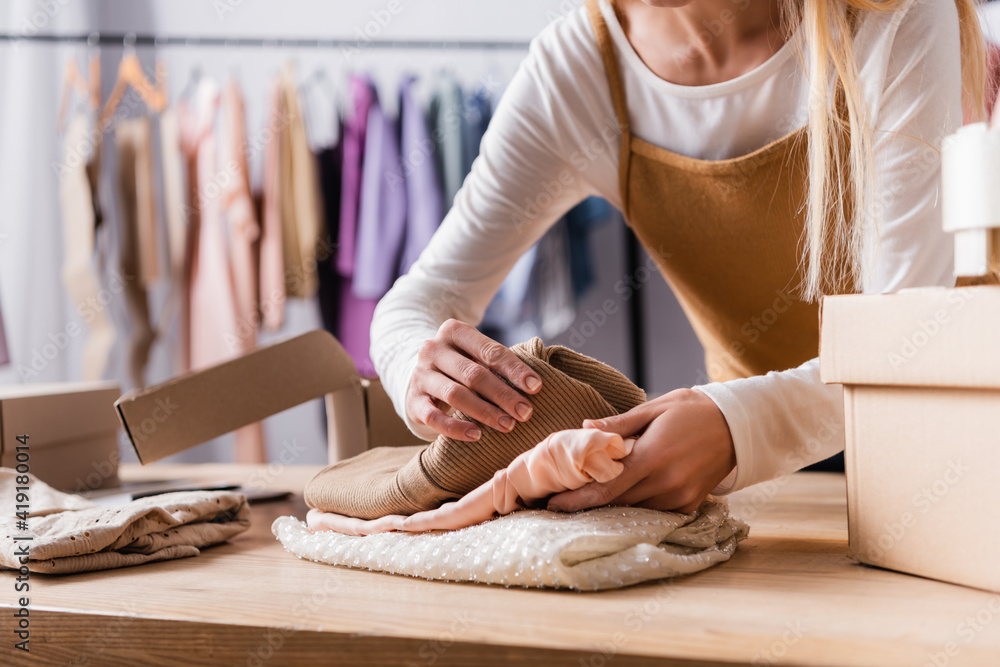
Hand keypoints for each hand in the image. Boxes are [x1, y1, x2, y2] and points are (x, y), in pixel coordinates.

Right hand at [406, 319, 541, 441]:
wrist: (421, 376)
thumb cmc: (461, 365)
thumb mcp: (475, 354)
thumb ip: (498, 361)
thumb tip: (535, 384)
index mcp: (453, 331)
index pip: (489, 350)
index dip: (514, 370)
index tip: (536, 387)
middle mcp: (433, 349)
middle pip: (473, 374)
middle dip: (503, 394)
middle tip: (526, 412)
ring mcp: (420, 375)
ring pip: (455, 395)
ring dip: (485, 412)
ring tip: (508, 425)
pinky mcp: (412, 401)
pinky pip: (434, 417)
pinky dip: (455, 428)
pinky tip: (476, 435)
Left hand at [546, 388, 735, 513]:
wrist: (738, 425)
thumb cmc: (692, 410)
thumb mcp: (654, 408)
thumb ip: (619, 423)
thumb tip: (585, 428)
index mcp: (652, 455)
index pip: (606, 486)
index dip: (577, 499)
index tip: (553, 503)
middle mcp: (666, 481)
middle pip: (617, 502)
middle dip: (589, 503)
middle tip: (562, 502)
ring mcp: (679, 496)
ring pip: (635, 509)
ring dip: (614, 504)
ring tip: (591, 496)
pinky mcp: (689, 503)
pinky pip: (655, 510)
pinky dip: (638, 504)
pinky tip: (627, 494)